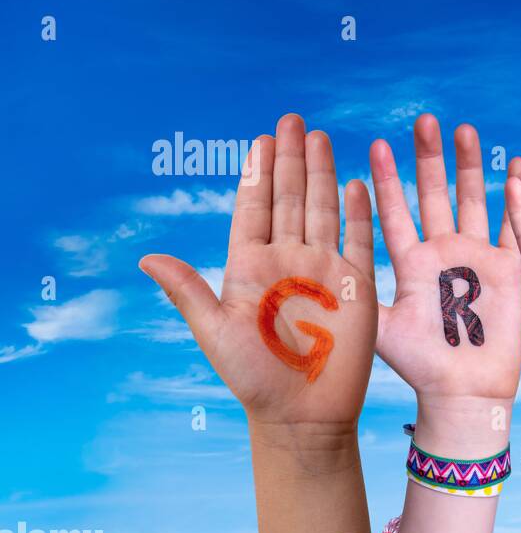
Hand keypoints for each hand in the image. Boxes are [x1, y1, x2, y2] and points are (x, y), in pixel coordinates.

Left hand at [140, 113, 376, 428]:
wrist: (304, 413)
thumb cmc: (254, 378)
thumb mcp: (215, 332)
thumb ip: (189, 290)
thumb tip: (147, 256)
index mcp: (251, 266)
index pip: (254, 208)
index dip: (257, 173)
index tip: (260, 139)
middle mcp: (288, 260)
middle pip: (290, 198)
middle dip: (291, 158)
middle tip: (292, 119)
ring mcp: (324, 269)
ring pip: (323, 209)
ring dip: (321, 173)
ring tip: (320, 137)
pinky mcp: (357, 285)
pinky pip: (359, 240)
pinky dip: (358, 211)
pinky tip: (354, 183)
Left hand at [370, 114, 520, 404]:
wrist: (466, 393)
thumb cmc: (420, 368)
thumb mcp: (377, 331)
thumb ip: (353, 297)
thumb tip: (317, 273)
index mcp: (410, 264)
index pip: (394, 212)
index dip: (386, 179)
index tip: (377, 144)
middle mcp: (442, 254)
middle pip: (435, 195)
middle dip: (430, 158)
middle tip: (424, 120)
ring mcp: (476, 259)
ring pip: (473, 201)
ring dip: (470, 166)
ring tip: (464, 129)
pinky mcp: (510, 270)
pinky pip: (515, 226)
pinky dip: (518, 197)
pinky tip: (518, 166)